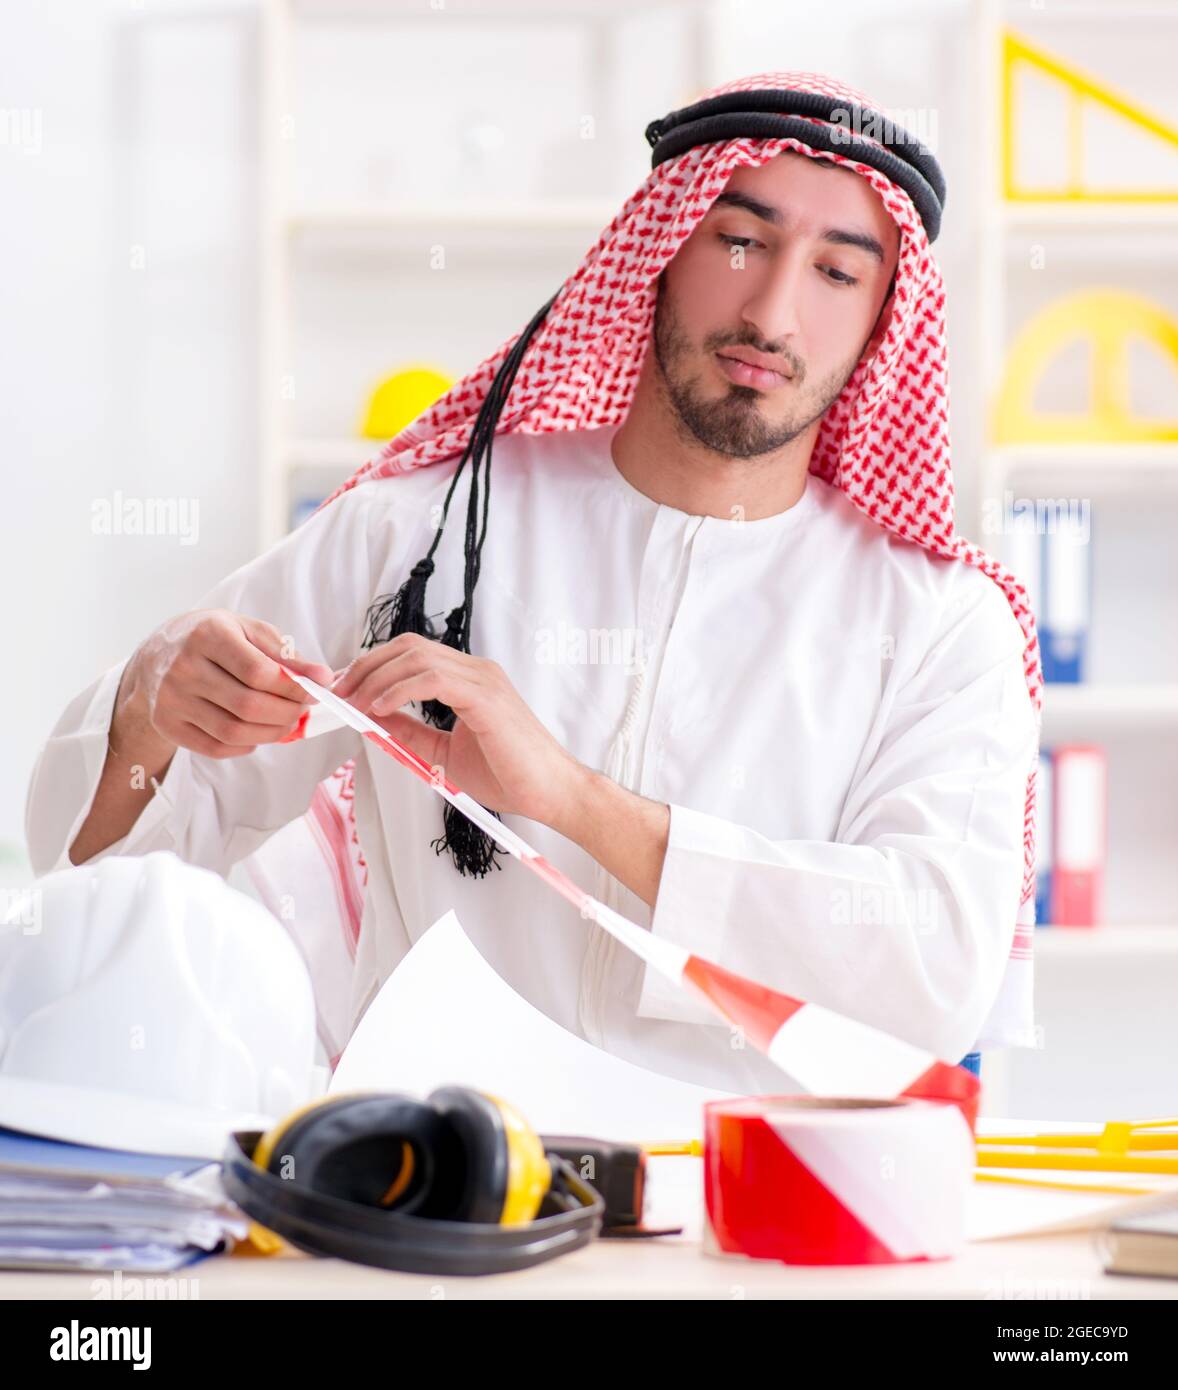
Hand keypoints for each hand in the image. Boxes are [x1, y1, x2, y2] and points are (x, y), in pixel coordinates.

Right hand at [122, 610, 334, 759]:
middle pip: (248, 706)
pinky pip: (215, 747)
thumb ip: (285, 654)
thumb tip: (322, 678)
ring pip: (233, 731)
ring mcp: (171, 699)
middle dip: (287, 714)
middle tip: (301, 711)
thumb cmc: (212, 638)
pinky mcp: (167, 724)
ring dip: (271, 734)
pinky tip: (256, 732)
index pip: (259, 672)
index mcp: (208, 635)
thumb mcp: (248, 631)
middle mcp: (184, 667)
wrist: (157, 655)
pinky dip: (245, 745)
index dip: (293, 688)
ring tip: (285, 723)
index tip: (313, 691)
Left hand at [331, 633, 587, 827]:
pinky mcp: (485, 697)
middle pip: (408, 646)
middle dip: (367, 666)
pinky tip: (381, 709)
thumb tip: (373, 719)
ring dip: (377, 678)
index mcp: (470, 679)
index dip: (374, 666)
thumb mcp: (444, 753)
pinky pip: (432, 679)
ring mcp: (483, 680)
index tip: (346, 690)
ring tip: (355, 704)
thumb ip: (411, 733)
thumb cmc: (509, 774)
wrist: (550, 792)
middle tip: (340, 693)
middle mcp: (476, 670)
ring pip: (416, 657)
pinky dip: (399, 690)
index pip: (412, 653)